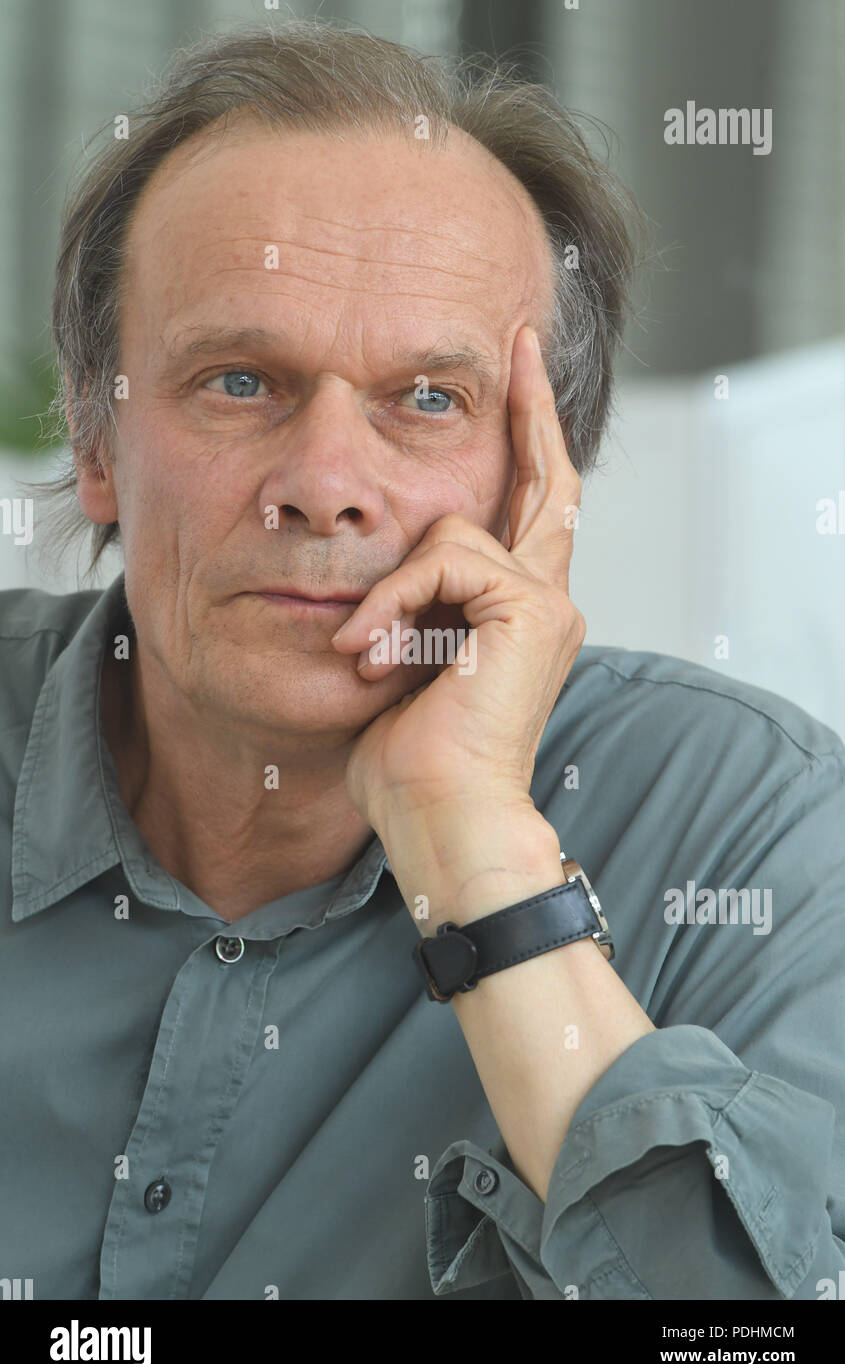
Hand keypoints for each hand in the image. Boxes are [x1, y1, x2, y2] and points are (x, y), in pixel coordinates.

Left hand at [331, 325, 584, 846]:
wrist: (444, 819)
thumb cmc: (413, 768)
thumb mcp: (399, 670)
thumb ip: (406, 616)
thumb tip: (368, 596)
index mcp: (521, 615)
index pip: (532, 512)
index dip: (527, 447)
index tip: (517, 382)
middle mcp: (548, 600)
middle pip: (546, 481)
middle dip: (530, 409)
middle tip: (521, 344)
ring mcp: (548, 601)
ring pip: (455, 525)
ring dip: (391, 589)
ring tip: (366, 656)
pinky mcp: (531, 607)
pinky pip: (446, 555)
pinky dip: (396, 602)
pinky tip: (377, 655)